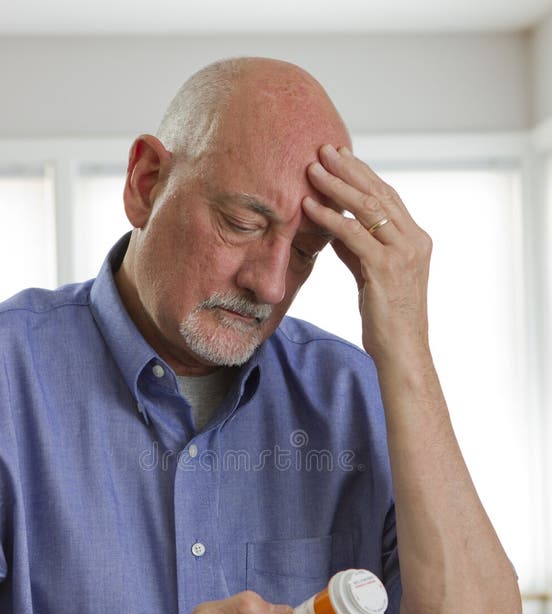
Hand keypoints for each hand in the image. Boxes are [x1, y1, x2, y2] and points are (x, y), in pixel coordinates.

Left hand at [303, 144, 431, 364]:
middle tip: (324, 149)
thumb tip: (334, 227)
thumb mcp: (371, 276)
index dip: (363, 173)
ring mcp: (403, 253)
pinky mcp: (386, 268)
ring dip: (337, 186)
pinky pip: (354, 235)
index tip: (340, 155)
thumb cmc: (386, 319)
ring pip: (368, 208)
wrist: (402, 352)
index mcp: (416, 239)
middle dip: (350, 168)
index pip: (388, 195)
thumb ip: (357, 250)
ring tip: (312, 169)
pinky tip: (309, 206)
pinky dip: (330, 218)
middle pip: (379, 193)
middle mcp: (415, 240)